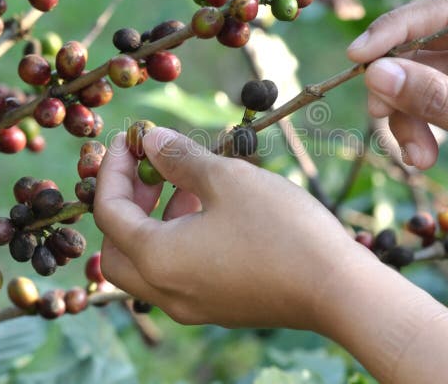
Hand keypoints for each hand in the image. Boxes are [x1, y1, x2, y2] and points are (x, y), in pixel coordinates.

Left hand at [93, 128, 366, 328]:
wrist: (337, 290)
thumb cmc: (281, 229)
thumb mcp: (227, 179)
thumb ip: (180, 158)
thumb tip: (150, 141)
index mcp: (158, 259)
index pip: (109, 212)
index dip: (113, 170)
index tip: (130, 140)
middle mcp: (166, 291)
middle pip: (117, 248)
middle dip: (125, 204)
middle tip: (149, 169)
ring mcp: (192, 306)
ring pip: (147, 265)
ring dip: (153, 222)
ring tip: (188, 186)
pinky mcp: (218, 308)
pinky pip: (177, 276)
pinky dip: (177, 243)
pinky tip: (212, 215)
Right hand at [347, 0, 447, 227]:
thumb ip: (434, 99)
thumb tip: (375, 72)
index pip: (445, 12)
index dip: (395, 30)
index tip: (357, 57)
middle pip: (425, 44)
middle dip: (400, 85)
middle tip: (378, 116)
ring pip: (420, 76)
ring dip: (407, 116)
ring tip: (416, 157)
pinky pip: (428, 99)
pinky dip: (418, 127)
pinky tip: (423, 158)